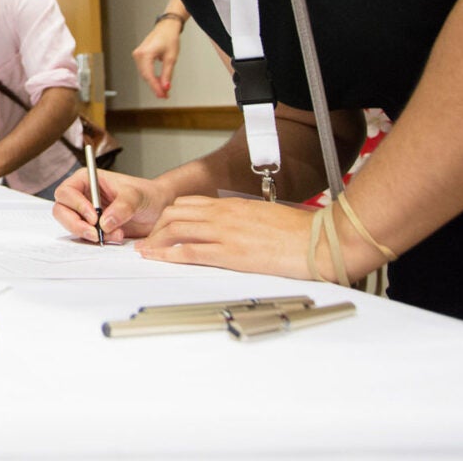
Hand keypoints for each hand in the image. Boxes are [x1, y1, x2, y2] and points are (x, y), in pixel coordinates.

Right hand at [51, 168, 172, 243]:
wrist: (158, 210)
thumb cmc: (146, 194)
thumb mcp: (136, 196)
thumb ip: (122, 207)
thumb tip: (105, 222)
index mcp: (86, 180)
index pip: (66, 192)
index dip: (76, 205)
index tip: (94, 216)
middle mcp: (81, 196)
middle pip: (62, 211)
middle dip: (76, 225)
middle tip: (95, 234)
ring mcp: (85, 214)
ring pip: (71, 226)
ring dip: (90, 235)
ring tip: (115, 234)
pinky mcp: (92, 229)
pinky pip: (84, 238)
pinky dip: (97, 241)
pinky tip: (116, 237)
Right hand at [132, 19, 182, 98]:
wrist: (166, 27)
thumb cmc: (169, 38)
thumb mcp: (171, 58)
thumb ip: (167, 74)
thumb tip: (165, 87)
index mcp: (146, 53)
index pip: (149, 75)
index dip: (156, 87)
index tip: (162, 95)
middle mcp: (139, 54)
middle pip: (146, 76)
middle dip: (155, 86)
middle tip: (165, 95)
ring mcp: (137, 55)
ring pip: (145, 74)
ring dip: (154, 82)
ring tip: (164, 90)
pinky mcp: (140, 56)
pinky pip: (144, 69)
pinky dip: (152, 76)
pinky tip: (159, 82)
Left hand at [136, 196, 330, 280]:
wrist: (317, 241)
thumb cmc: (297, 231)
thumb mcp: (264, 216)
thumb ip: (243, 219)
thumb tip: (233, 227)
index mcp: (232, 205)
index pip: (189, 204)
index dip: (169, 215)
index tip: (161, 225)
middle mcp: (223, 215)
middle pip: (175, 214)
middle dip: (156, 227)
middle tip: (148, 239)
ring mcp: (225, 233)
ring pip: (176, 230)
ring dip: (156, 241)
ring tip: (146, 251)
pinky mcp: (230, 254)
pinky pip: (190, 252)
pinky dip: (168, 254)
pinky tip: (158, 259)